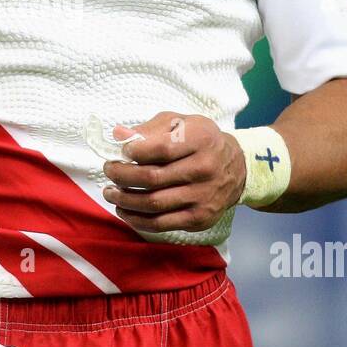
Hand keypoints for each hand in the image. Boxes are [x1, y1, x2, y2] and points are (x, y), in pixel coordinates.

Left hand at [101, 111, 245, 233]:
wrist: (237, 168)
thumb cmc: (200, 141)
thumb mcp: (180, 123)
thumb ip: (149, 128)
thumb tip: (118, 135)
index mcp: (200, 139)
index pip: (161, 148)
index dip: (134, 151)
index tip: (122, 151)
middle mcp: (204, 169)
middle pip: (152, 178)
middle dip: (122, 175)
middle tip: (109, 170)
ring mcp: (202, 197)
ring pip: (153, 203)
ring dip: (124, 199)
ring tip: (110, 192)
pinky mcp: (199, 219)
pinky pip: (161, 223)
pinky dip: (136, 219)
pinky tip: (124, 209)